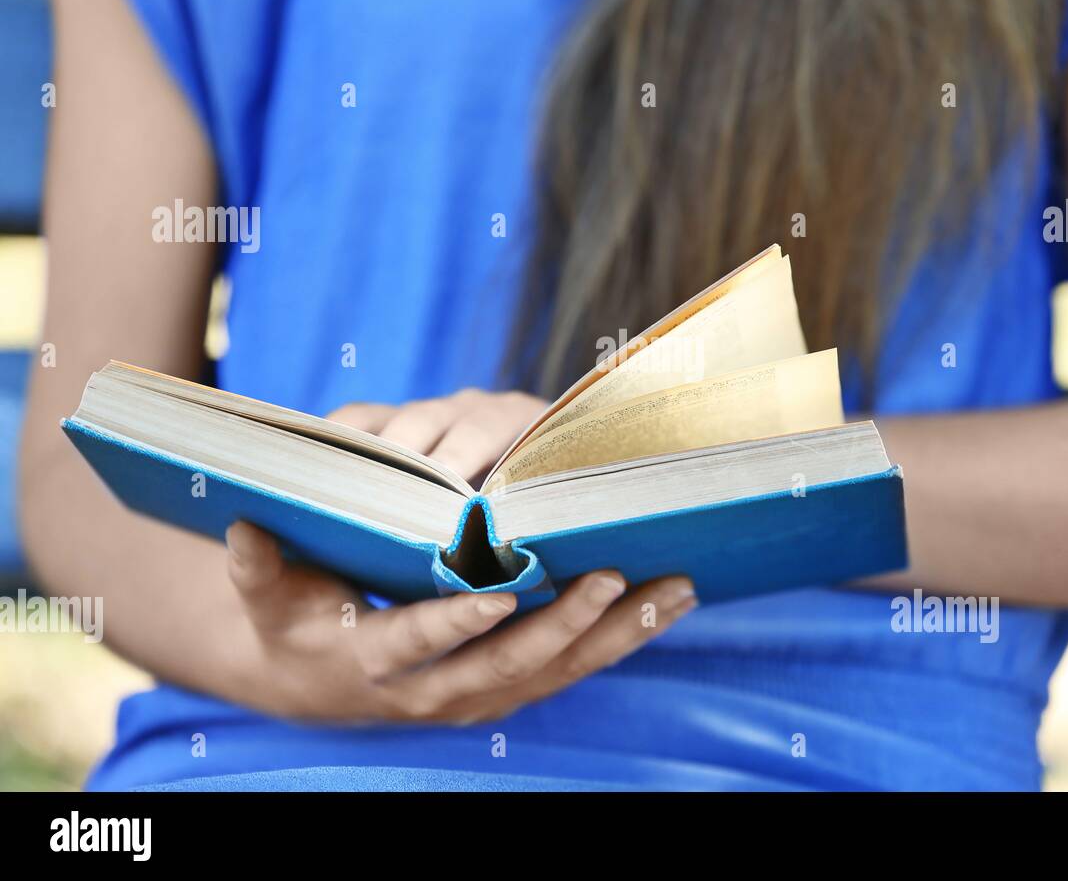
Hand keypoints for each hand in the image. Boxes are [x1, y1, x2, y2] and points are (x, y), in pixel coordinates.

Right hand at [224, 389, 695, 723]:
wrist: (321, 684)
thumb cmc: (297, 621)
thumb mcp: (270, 597)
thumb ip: (258, 568)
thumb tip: (241, 528)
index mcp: (376, 662)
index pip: (417, 640)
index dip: (452, 620)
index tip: (493, 591)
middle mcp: (437, 690)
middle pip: (508, 662)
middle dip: (562, 621)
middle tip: (608, 575)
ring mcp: (481, 694)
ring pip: (557, 671)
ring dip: (616, 633)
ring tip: (671, 589)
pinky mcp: (512, 688)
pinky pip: (575, 667)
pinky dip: (623, 637)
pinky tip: (665, 603)